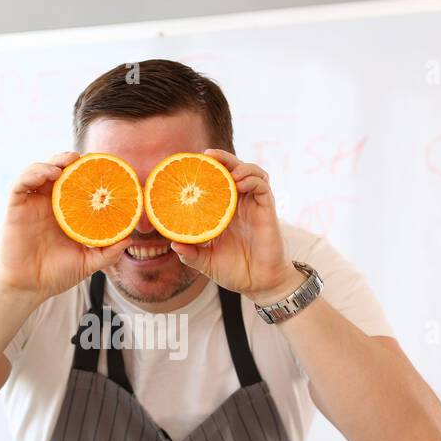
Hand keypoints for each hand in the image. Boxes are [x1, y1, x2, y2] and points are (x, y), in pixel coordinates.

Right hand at [0, 152, 130, 302]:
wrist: (30, 288)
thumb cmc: (57, 275)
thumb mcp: (88, 262)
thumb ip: (109, 252)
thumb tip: (130, 239)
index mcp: (67, 212)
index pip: (77, 183)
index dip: (88, 171)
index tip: (104, 166)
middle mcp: (49, 204)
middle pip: (58, 170)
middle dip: (70, 160)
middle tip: (85, 159)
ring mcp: (32, 204)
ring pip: (39, 171)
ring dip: (53, 161)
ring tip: (68, 163)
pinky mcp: (16, 208)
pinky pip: (21, 184)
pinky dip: (34, 173)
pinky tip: (49, 174)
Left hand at [169, 149, 304, 303]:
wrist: (259, 285)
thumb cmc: (235, 272)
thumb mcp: (206, 263)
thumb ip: (191, 254)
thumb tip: (173, 244)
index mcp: (225, 212)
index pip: (217, 182)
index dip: (208, 170)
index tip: (191, 163)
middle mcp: (240, 205)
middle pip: (234, 170)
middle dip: (223, 159)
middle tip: (207, 155)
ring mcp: (255, 206)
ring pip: (251, 172)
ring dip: (239, 165)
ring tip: (225, 170)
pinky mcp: (267, 210)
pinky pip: (262, 186)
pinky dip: (252, 179)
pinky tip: (239, 183)